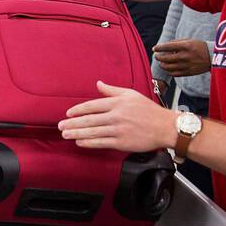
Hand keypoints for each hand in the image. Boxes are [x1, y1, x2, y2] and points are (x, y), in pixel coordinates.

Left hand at [59, 80, 177, 151]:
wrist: (165, 127)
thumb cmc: (149, 110)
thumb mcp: (131, 94)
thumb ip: (112, 90)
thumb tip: (98, 83)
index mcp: (117, 102)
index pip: (92, 105)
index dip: (78, 110)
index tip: (68, 114)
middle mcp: (116, 115)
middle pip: (89, 119)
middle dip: (72, 123)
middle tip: (60, 126)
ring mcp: (118, 129)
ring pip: (93, 131)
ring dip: (77, 133)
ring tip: (66, 134)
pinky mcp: (122, 142)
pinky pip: (101, 142)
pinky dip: (89, 142)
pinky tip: (80, 142)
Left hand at [152, 38, 210, 76]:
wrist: (212, 57)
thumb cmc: (199, 47)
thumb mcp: (189, 41)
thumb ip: (176, 43)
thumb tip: (163, 47)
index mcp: (185, 46)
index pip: (167, 47)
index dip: (159, 48)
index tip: (154, 48)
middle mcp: (185, 56)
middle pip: (165, 58)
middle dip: (158, 57)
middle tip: (157, 56)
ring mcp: (186, 65)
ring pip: (168, 67)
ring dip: (162, 64)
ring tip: (162, 62)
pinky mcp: (187, 72)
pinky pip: (173, 73)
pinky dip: (168, 71)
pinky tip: (168, 68)